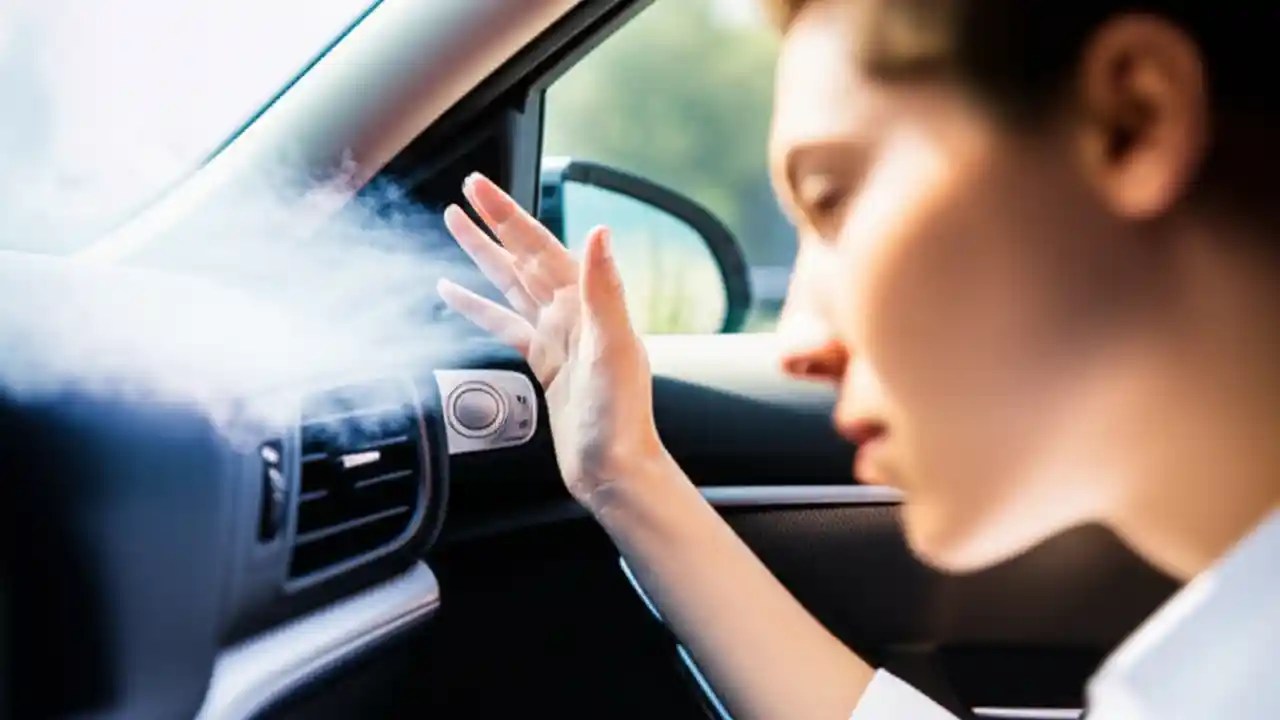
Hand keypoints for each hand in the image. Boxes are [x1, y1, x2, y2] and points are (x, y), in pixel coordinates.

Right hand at [438, 173, 663, 509]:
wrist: (615, 469)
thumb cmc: (620, 418)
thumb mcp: (612, 349)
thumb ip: (604, 290)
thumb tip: (599, 232)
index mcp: (586, 304)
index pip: (539, 247)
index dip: (508, 215)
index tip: (479, 188)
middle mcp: (571, 314)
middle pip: (523, 257)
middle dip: (493, 223)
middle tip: (465, 191)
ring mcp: (556, 337)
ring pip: (510, 284)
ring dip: (483, 255)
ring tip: (455, 225)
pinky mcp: (544, 362)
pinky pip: (504, 324)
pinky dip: (478, 307)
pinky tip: (454, 294)